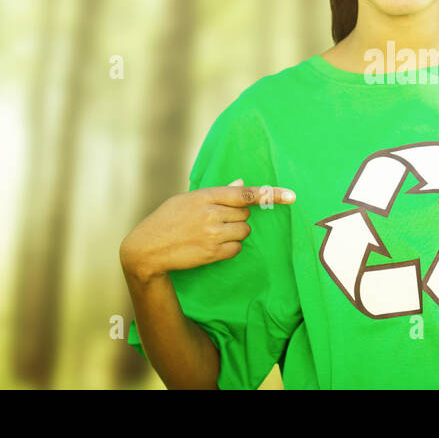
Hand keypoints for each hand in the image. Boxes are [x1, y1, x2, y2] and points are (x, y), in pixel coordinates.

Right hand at [119, 178, 295, 282]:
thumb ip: (218, 192)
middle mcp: (211, 214)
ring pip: (244, 231)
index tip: (291, 196)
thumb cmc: (167, 219)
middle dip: (238, 216)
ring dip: (235, 232)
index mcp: (205, 196)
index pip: (245, 193)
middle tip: (219, 219)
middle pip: (246, 213)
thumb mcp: (188, 199)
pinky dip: (231, 247)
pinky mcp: (212, 253)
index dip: (271, 194)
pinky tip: (213, 245)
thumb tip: (242, 184)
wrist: (147, 248)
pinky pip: (237, 249)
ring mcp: (213, 234)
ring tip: (213, 233)